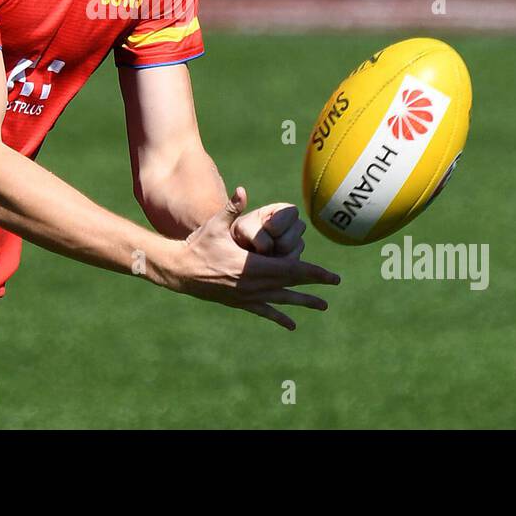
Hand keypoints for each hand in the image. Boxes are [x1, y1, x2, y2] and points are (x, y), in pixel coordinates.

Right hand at [160, 194, 340, 330]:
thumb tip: (242, 190)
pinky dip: (279, 317)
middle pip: (291, 285)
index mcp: (252, 266)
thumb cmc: (199, 244)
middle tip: (335, 284)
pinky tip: (291, 325)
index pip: (291, 270)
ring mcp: (247, 296)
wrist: (180, 271)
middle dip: (314, 285)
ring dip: (303, 302)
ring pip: (282, 300)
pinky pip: (264, 311)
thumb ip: (232, 208)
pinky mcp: (240, 302)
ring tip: (322, 306)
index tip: (332, 276)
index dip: (314, 273)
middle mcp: (253, 284)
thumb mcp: (216, 224)